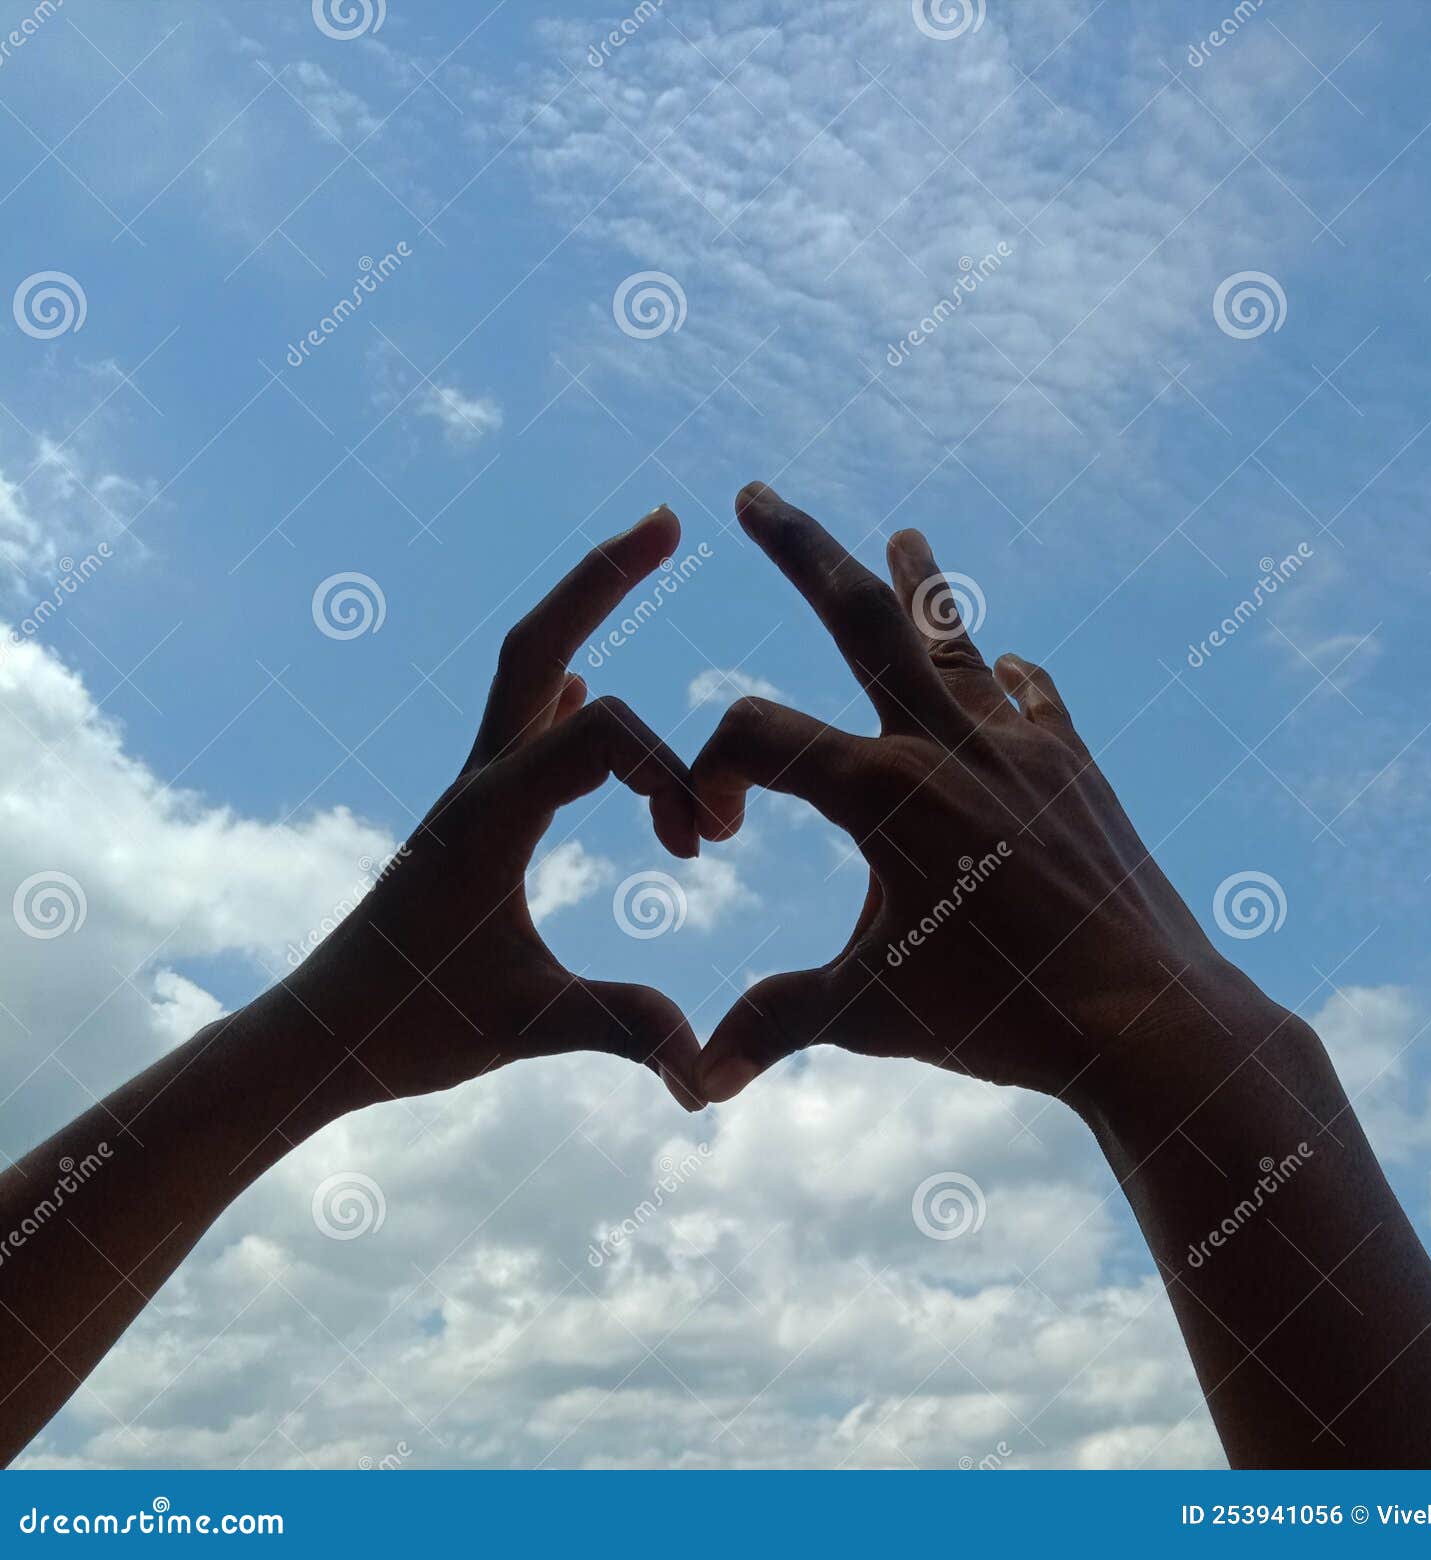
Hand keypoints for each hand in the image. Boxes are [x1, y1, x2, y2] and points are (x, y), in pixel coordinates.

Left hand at [271, 506, 704, 1119]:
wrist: (320, 1035)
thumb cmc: (408, 1028)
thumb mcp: (525, 1026)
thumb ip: (621, 1030)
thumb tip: (706, 1074)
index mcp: (490, 814)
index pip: (600, 735)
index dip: (669, 771)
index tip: (702, 847)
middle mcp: (478, 781)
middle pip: (537, 644)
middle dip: (602, 580)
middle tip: (665, 519)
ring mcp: (473, 789)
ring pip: (528, 670)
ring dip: (584, 612)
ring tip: (641, 554)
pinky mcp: (473, 813)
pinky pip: (522, 721)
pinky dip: (564, 684)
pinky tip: (585, 677)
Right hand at [690, 483, 1281, 1112]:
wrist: (1148, 1018)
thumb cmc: (1001, 1017)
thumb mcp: (868, 1014)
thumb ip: (771, 1026)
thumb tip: (691, 1086)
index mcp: (881, 790)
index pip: (751, 734)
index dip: (705, 777)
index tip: (710, 842)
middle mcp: (947, 742)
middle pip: (856, 614)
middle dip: (797, 547)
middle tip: (754, 492)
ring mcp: (1019, 746)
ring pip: (954, 636)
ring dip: (919, 582)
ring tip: (905, 532)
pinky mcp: (1074, 769)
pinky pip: (1034, 697)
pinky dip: (1008, 676)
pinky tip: (1004, 665)